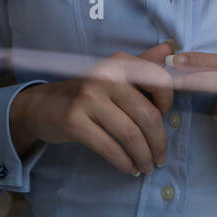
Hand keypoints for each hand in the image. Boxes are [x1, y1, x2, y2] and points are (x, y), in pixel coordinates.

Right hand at [13, 41, 174, 175]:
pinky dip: (125, 163)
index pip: (159, 81)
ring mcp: (88, 99)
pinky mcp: (75, 122)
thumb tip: (172, 48)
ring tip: (147, 166)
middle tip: (161, 158)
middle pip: (147, 115)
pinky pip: (109, 147)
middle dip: (159, 142)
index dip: (168, 103)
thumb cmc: (88, 92)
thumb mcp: (114, 72)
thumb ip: (144, 61)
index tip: (164, 118)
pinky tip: (130, 169)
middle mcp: (105, 76)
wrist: (44, 105)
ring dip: (144, 156)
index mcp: (119, 63)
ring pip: (130, 135)